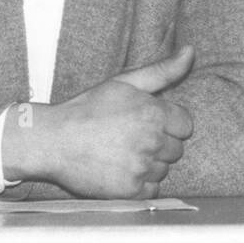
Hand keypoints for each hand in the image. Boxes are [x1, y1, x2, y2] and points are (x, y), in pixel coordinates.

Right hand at [2, 46, 195, 197]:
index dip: (167, 123)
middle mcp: (151, 141)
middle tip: (130, 138)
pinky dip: (141, 184)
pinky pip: (152, 190)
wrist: (52, 140)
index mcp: (154, 113)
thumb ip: (163, 70)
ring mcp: (141, 168)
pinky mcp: (130, 191)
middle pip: (176, 149)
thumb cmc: (89, 108)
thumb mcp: (125, 82)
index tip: (146, 123)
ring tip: (122, 154)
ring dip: (150, 165)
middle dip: (159, 143)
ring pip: (164, 170)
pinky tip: (121, 171)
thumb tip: (190, 51)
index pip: (185, 125)